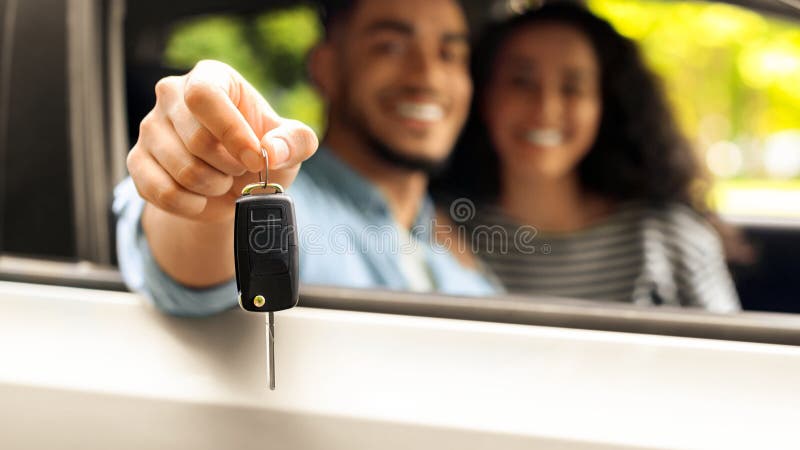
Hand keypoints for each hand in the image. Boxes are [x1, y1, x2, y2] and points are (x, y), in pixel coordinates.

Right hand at [127, 60, 317, 222]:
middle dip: (229, 168)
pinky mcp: (137, 161)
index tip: (254, 159)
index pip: (204, 96)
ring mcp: (149, 127)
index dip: (231, 132)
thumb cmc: (261, 151)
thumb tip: (272, 150)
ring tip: (223, 181)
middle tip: (241, 171)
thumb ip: (295, 142)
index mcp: (210, 77)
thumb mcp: (290, 144)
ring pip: (181, 170)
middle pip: (196, 140)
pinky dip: (191, 205)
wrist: (232, 182)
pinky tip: (204, 199)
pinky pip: (161, 192)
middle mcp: (171, 94)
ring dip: (213, 187)